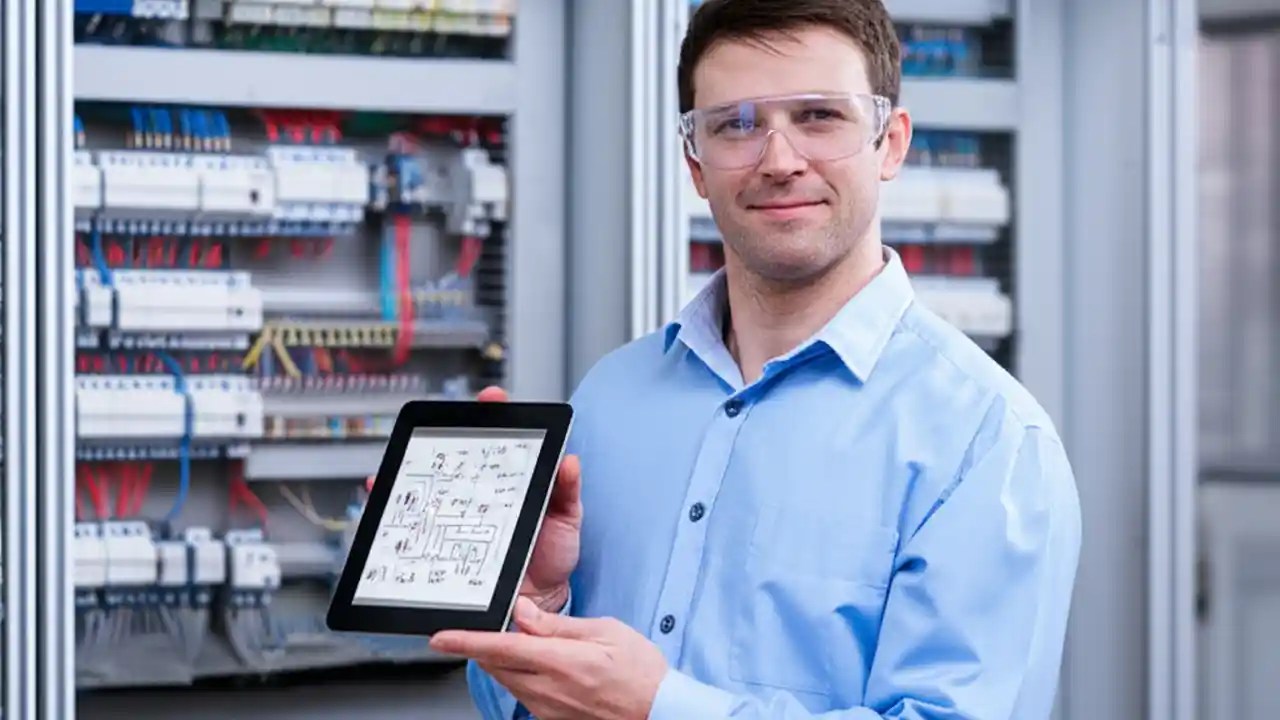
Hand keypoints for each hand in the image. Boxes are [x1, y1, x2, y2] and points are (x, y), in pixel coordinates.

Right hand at [368, 385, 581, 613]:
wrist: (537, 603)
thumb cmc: (552, 555)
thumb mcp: (566, 519)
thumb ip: (567, 491)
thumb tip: (570, 461)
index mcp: (513, 480)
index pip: (502, 438)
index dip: (494, 412)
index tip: (492, 398)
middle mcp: (482, 492)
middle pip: (459, 456)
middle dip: (445, 436)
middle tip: (442, 427)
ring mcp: (461, 515)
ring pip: (430, 485)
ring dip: (410, 471)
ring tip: (403, 463)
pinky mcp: (445, 542)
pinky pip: (416, 523)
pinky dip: (396, 510)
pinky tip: (386, 498)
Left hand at [430, 597, 667, 719]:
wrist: (659, 712)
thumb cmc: (640, 672)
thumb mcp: (605, 631)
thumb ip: (557, 624)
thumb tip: (522, 612)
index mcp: (560, 662)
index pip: (499, 649)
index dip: (465, 642)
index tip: (440, 637)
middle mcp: (548, 690)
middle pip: (496, 666)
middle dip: (487, 646)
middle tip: (498, 627)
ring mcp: (548, 709)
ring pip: (508, 681)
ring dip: (506, 662)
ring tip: (531, 645)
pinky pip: (524, 695)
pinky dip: (523, 677)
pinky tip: (544, 668)